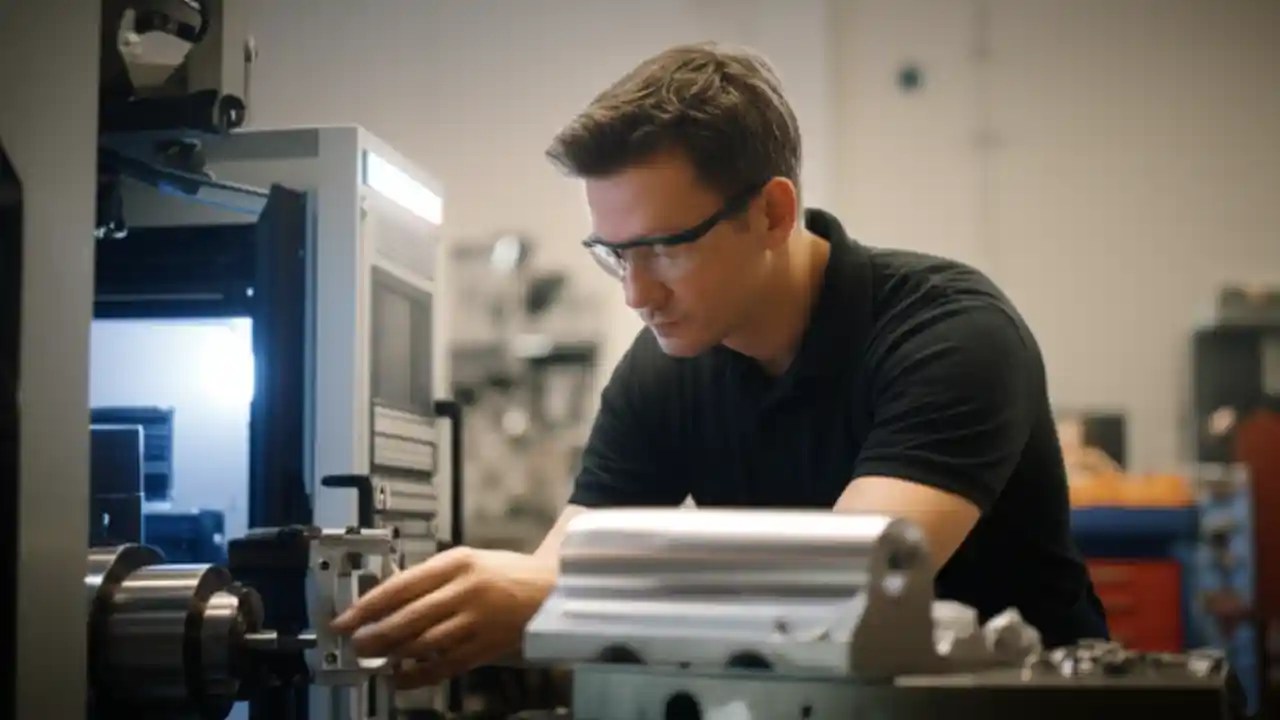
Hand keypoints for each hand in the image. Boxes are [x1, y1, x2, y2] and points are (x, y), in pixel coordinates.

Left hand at [330, 546, 556, 688]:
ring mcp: (477, 620)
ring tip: (374, 658)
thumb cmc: (506, 574)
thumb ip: (430, 578)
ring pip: (424, 642)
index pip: (401, 585)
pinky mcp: (487, 645)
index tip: (345, 618)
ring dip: (393, 653)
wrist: (553, 590)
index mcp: (457, 562)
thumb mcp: (468, 561)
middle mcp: (465, 589)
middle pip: (409, 617)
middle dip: (375, 634)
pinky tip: (400, 679)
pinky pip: (445, 664)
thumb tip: (386, 598)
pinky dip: (418, 675)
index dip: (368, 605)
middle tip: (355, 644)